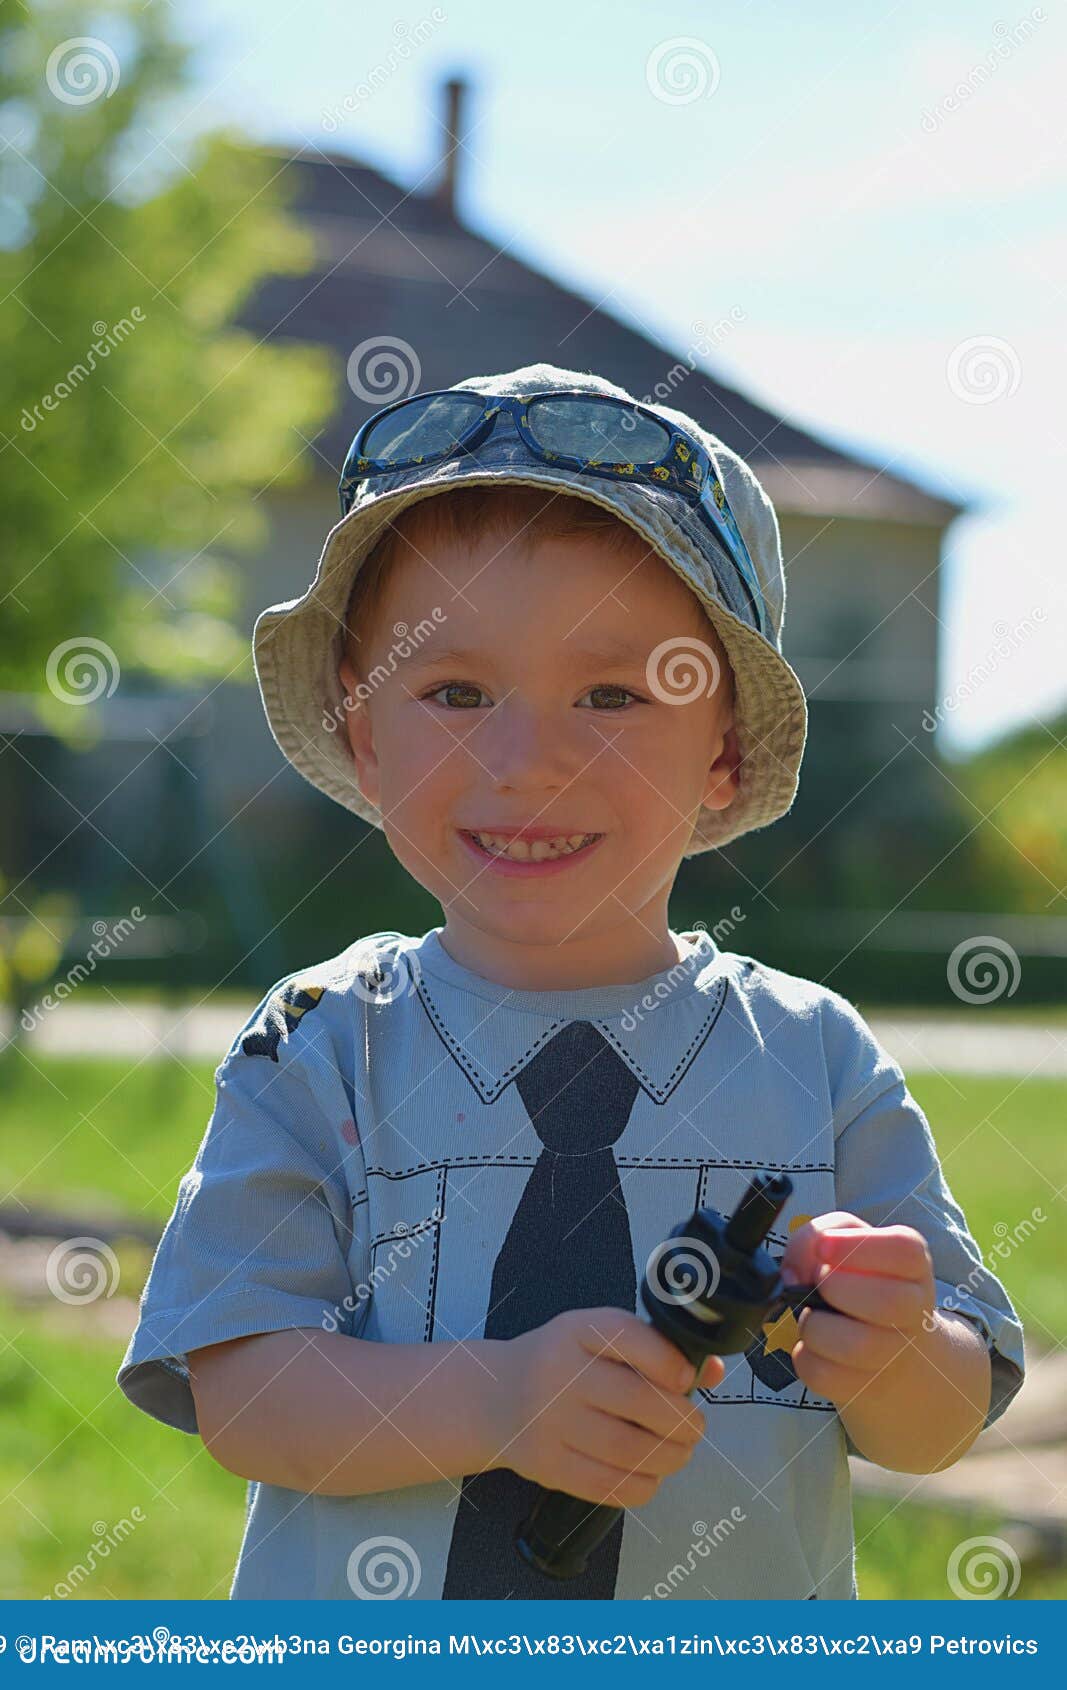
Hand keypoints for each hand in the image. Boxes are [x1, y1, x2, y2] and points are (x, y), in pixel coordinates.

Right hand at [491, 1307, 723, 1506]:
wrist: (495, 1397)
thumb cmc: (563, 1362)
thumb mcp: (598, 1337)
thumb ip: (654, 1348)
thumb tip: (712, 1370)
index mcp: (577, 1330)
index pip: (628, 1338)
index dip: (668, 1362)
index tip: (688, 1380)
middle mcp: (560, 1372)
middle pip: (637, 1400)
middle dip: (682, 1420)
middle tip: (695, 1427)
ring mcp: (550, 1421)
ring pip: (627, 1448)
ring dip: (669, 1456)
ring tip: (680, 1453)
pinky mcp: (547, 1464)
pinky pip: (606, 1485)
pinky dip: (641, 1486)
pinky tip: (651, 1476)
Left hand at [780, 1212, 935, 1406]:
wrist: (889, 1345)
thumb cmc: (859, 1279)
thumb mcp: (846, 1241)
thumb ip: (818, 1235)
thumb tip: (794, 1270)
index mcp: (913, 1264)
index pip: (905, 1249)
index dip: (859, 1247)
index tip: (824, 1248)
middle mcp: (914, 1309)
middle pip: (887, 1302)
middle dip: (835, 1287)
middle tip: (818, 1283)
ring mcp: (896, 1353)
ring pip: (857, 1346)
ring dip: (816, 1325)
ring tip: (813, 1315)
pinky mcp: (869, 1387)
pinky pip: (827, 1374)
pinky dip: (806, 1356)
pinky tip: (813, 1344)